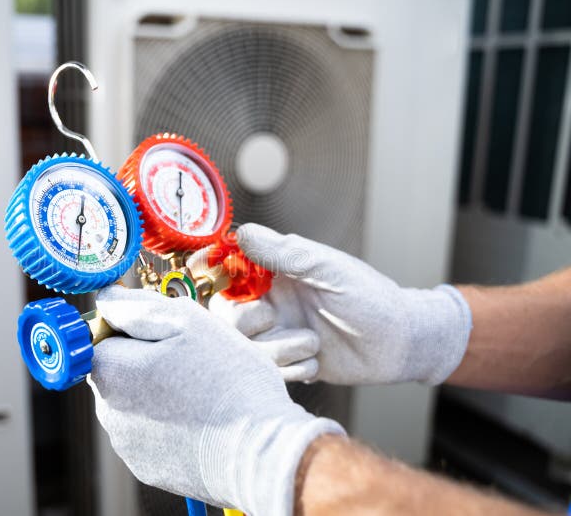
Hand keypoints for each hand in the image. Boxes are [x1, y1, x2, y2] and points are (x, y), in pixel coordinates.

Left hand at [90, 286, 343, 515]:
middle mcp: (107, 410)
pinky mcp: (147, 468)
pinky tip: (203, 421)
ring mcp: (126, 443)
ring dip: (159, 391)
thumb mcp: (186, 321)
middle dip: (148, 359)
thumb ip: (137, 306)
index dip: (136, 325)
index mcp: (110, 370)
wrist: (260, 454)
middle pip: (119, 368)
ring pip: (136, 400)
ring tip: (203, 394)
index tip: (170, 332)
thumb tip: (107, 298)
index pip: (103, 333)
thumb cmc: (227, 381)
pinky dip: (170, 424)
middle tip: (194, 360)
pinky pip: (151, 432)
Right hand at [209, 224, 471, 384]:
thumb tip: (242, 233)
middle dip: (244, 321)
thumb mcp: (328, 269)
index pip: (231, 270)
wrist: (402, 343)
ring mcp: (279, 334)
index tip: (203, 276)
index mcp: (277, 274)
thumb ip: (284, 253)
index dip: (213, 273)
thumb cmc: (370, 297)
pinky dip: (293, 369)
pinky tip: (318, 362)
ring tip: (313, 344)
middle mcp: (273, 302)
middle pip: (226, 314)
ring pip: (248, 347)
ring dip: (277, 349)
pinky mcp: (290, 363)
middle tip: (271, 317)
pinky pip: (270, 372)